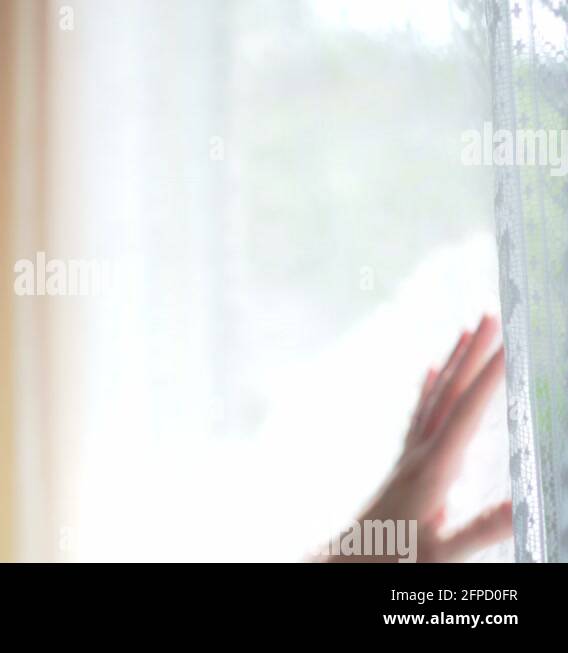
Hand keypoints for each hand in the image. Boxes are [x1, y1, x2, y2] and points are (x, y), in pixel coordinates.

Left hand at [318, 314, 511, 561]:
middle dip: (474, 352)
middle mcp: (422, 451)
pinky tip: (428, 369)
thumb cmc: (398, 557)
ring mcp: (411, 452)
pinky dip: (427, 387)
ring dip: (454, 360)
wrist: (352, 559)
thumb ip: (481, 529)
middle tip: (493, 313)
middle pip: (451, 391)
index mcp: (437, 467)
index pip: (469, 411)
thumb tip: (522, 506)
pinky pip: (418, 413)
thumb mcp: (445, 552)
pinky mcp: (405, 460)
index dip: (492, 375)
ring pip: (435, 395)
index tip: (512, 341)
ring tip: (468, 327)